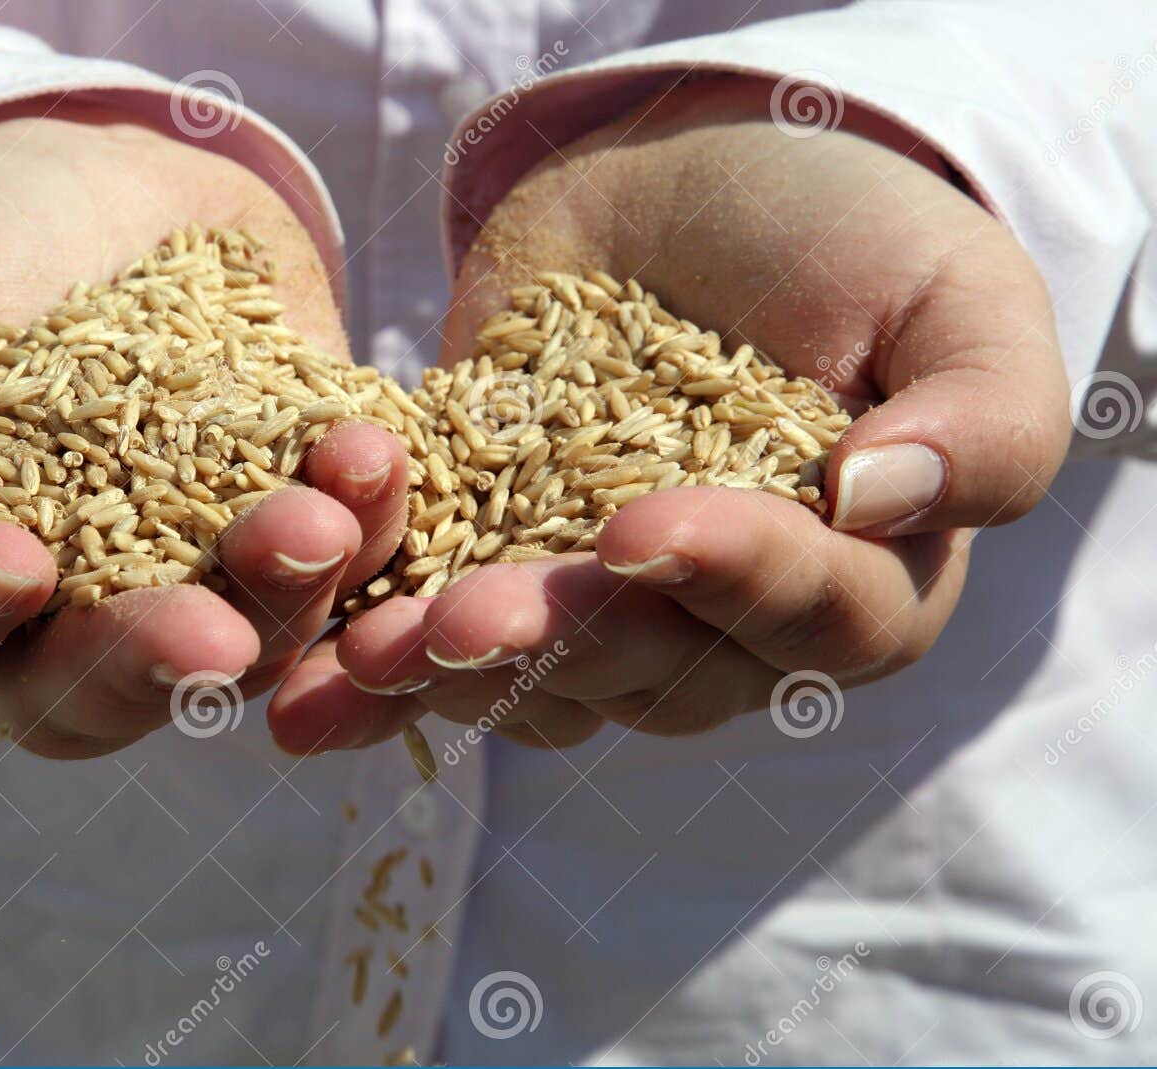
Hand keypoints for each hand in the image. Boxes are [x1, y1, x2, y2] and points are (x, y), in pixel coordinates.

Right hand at [0, 108, 407, 758]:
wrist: (84, 188)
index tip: (6, 556)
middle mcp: (50, 630)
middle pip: (85, 696)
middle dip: (147, 662)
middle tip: (206, 635)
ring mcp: (181, 590)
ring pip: (232, 649)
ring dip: (281, 604)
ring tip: (316, 525)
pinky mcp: (284, 539)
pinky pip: (337, 569)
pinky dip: (366, 526)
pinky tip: (368, 461)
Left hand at [268, 75, 1070, 752]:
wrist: (689, 176)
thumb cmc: (849, 229)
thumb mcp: (955, 293)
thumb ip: (979, 416)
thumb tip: (885, 500)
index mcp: (859, 578)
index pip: (813, 614)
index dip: (730, 580)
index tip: (645, 525)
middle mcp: (727, 623)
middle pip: (654, 668)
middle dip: (557, 642)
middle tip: (462, 622)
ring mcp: (603, 604)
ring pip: (535, 677)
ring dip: (447, 675)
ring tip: (363, 656)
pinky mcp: (493, 561)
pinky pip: (437, 631)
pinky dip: (371, 660)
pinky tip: (305, 677)